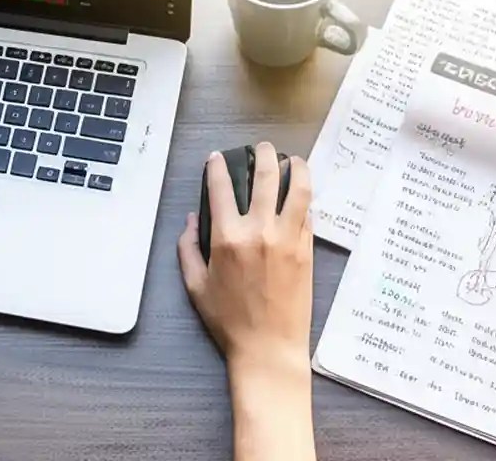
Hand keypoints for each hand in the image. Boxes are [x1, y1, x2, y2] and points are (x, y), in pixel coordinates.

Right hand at [178, 143, 315, 460]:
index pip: (221, 188)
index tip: (216, 158)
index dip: (217, 167)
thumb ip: (187, 248)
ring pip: (298, 189)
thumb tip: (192, 219)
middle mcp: (259, 231)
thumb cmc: (228, 321)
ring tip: (293, 160)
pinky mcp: (307, 250)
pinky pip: (308, 215)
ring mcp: (288, 239)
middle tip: (262, 148)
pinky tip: (301, 194)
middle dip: (263, 154)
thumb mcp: (195, 285)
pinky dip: (305, 199)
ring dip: (296, 168)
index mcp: (227, 237)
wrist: (268, 348)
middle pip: (266, 177)